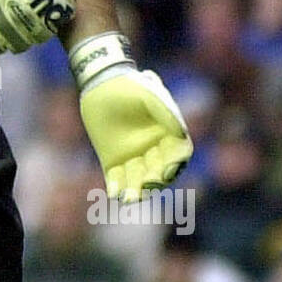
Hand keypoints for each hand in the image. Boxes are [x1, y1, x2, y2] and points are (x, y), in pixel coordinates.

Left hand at [70, 33, 192, 199]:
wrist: (100, 82)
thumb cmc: (129, 85)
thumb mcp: (149, 93)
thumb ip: (166, 110)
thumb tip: (181, 133)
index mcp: (169, 135)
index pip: (178, 156)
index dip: (176, 165)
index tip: (167, 171)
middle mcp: (154, 150)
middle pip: (160, 173)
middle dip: (155, 181)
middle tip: (147, 184)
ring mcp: (133, 157)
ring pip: (139, 180)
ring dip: (136, 191)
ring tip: (129, 198)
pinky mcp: (112, 161)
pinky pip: (116, 179)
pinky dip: (116, 188)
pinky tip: (114, 192)